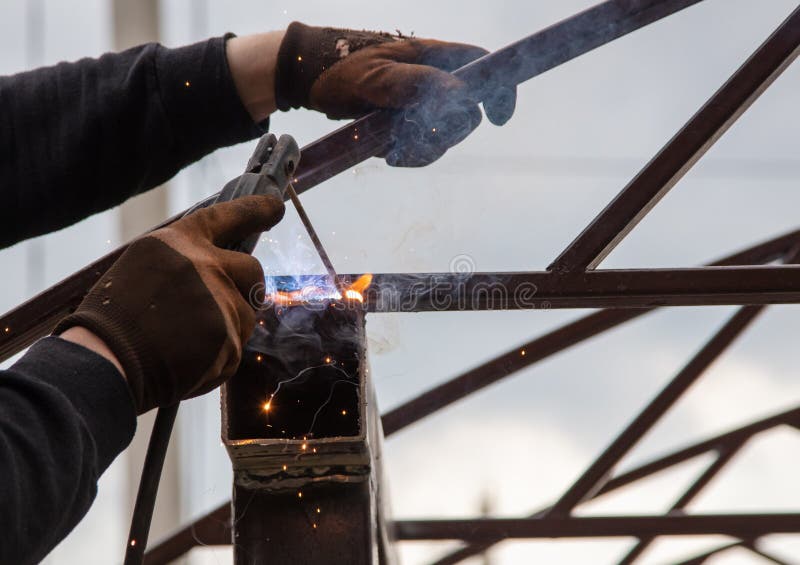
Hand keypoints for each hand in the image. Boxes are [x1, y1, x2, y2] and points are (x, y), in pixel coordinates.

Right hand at [54, 194, 284, 413]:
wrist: (104, 362)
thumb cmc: (113, 321)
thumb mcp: (143, 271)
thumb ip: (185, 266)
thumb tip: (221, 276)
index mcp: (178, 243)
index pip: (225, 217)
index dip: (253, 210)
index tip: (274, 205)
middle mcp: (206, 265)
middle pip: (252, 270)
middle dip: (249, 287)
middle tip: (230, 305)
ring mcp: (221, 301)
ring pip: (245, 315)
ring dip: (226, 330)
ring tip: (184, 344)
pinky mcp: (230, 338)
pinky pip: (233, 349)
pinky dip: (215, 360)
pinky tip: (184, 364)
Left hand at [274, 22, 516, 165]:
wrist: (307, 77)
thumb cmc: (339, 67)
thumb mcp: (376, 77)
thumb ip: (418, 84)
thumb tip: (461, 96)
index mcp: (431, 57)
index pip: (480, 66)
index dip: (499, 89)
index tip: (499, 118)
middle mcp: (430, 78)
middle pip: (463, 113)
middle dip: (444, 136)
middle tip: (413, 145)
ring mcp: (417, 100)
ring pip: (442, 134)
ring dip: (421, 149)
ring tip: (391, 152)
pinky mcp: (403, 119)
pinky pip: (420, 143)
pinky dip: (408, 153)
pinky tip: (385, 152)